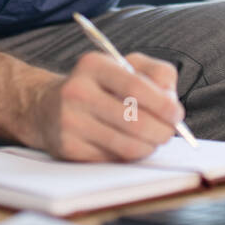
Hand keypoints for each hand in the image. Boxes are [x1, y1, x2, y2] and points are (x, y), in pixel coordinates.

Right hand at [25, 50, 184, 161]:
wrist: (47, 107)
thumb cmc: (98, 86)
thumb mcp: (124, 66)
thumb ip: (156, 73)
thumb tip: (171, 99)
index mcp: (93, 65)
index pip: (135, 87)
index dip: (163, 104)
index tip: (177, 114)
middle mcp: (77, 92)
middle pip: (135, 121)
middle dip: (162, 131)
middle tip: (169, 132)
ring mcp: (70, 122)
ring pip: (127, 145)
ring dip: (149, 146)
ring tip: (152, 139)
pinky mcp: (68, 148)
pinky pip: (113, 159)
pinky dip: (128, 155)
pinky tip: (127, 144)